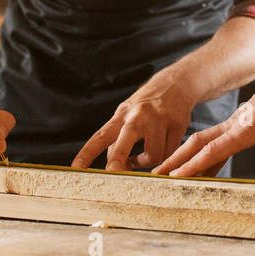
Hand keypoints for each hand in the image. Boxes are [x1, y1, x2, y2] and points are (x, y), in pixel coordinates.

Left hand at [73, 72, 194, 170]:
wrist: (176, 84)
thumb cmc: (145, 104)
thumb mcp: (127, 114)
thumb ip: (117, 138)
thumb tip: (114, 164)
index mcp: (122, 114)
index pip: (101, 136)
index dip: (87, 153)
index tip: (76, 168)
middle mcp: (140, 115)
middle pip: (127, 137)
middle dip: (119, 155)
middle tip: (112, 171)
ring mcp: (160, 119)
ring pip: (153, 154)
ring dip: (145, 163)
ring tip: (142, 159)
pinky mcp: (178, 124)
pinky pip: (170, 153)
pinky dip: (163, 159)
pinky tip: (160, 152)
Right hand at [155, 71, 254, 182]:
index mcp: (247, 128)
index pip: (215, 149)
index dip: (194, 164)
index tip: (174, 176)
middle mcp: (236, 123)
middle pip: (199, 143)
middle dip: (177, 159)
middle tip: (156, 176)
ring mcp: (236, 121)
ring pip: (204, 139)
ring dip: (185, 155)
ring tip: (169, 173)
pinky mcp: (240, 121)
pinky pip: (215, 138)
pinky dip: (203, 151)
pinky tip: (201, 166)